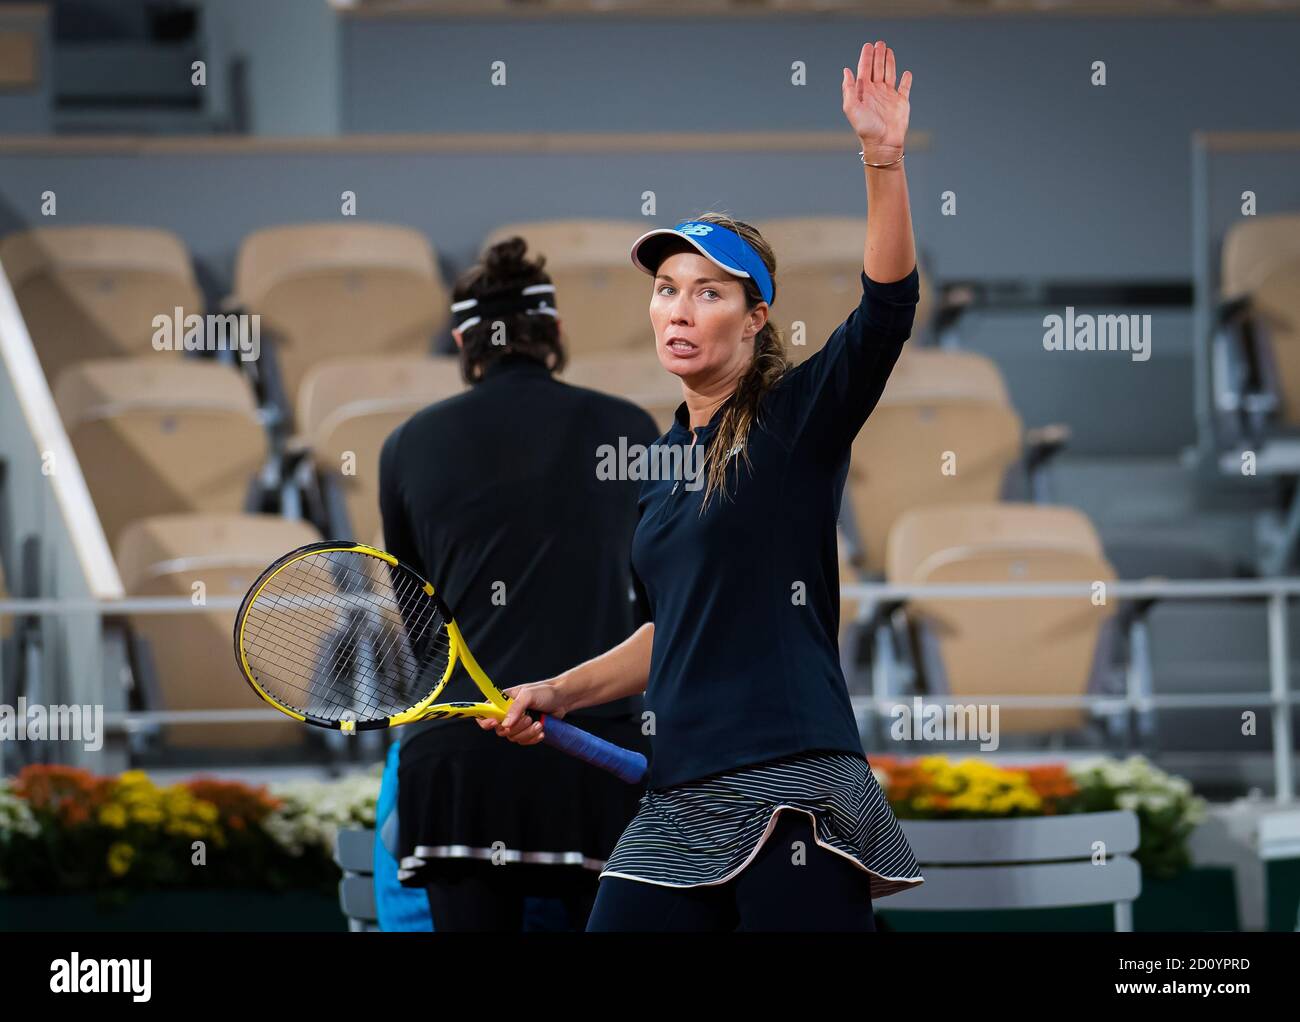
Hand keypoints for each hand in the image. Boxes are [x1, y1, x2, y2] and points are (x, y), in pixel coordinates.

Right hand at [476, 679, 567, 745]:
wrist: (562, 699)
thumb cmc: (545, 692)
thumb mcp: (528, 695)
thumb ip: (516, 708)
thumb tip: (506, 723)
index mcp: (503, 701)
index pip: (485, 712)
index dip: (485, 720)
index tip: (494, 723)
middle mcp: (507, 713)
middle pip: (500, 729)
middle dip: (516, 727)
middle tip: (529, 718)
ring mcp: (517, 724)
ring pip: (513, 737)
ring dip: (527, 733)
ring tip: (539, 723)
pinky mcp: (527, 732)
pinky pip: (524, 741)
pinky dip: (533, 738)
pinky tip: (541, 730)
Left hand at [842, 40, 911, 155]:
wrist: (882, 143)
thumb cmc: (865, 128)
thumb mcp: (851, 108)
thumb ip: (848, 89)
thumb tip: (846, 70)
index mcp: (864, 92)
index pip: (864, 70)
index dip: (866, 57)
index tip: (868, 45)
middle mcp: (876, 92)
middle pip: (877, 69)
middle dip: (877, 56)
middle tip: (879, 43)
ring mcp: (889, 96)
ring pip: (889, 74)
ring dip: (889, 62)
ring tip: (888, 50)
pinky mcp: (901, 102)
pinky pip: (905, 88)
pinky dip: (906, 80)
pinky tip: (906, 73)